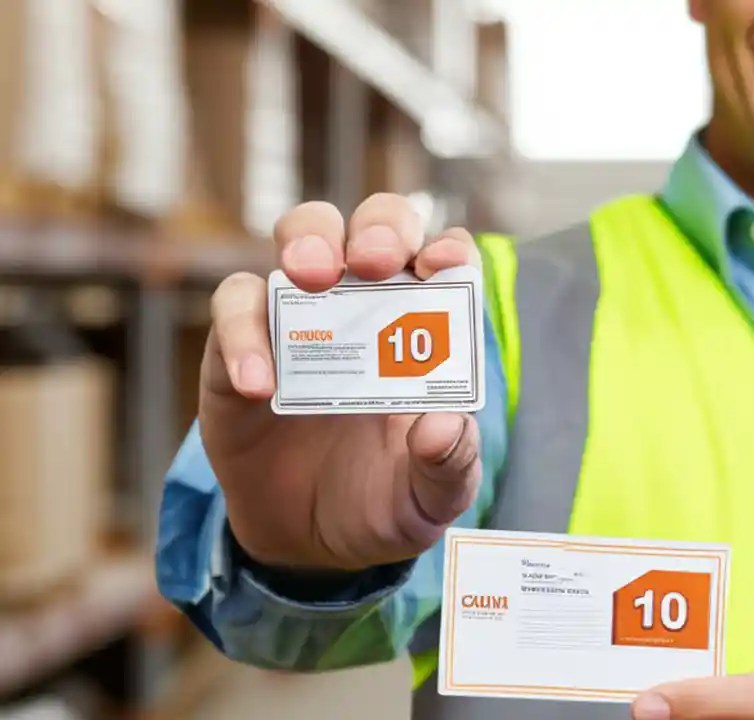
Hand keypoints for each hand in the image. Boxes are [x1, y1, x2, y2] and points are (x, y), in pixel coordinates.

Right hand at [200, 193, 483, 570]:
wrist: (307, 543)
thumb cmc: (384, 500)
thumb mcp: (429, 497)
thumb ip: (448, 464)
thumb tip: (442, 426)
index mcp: (426, 329)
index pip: (443, 262)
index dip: (447, 249)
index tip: (443, 263)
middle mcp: (368, 306)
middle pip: (375, 226)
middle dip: (378, 228)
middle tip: (374, 259)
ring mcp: (302, 318)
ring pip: (302, 236)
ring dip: (308, 240)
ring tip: (311, 275)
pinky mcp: (240, 346)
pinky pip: (236, 308)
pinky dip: (244, 332)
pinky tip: (261, 384)